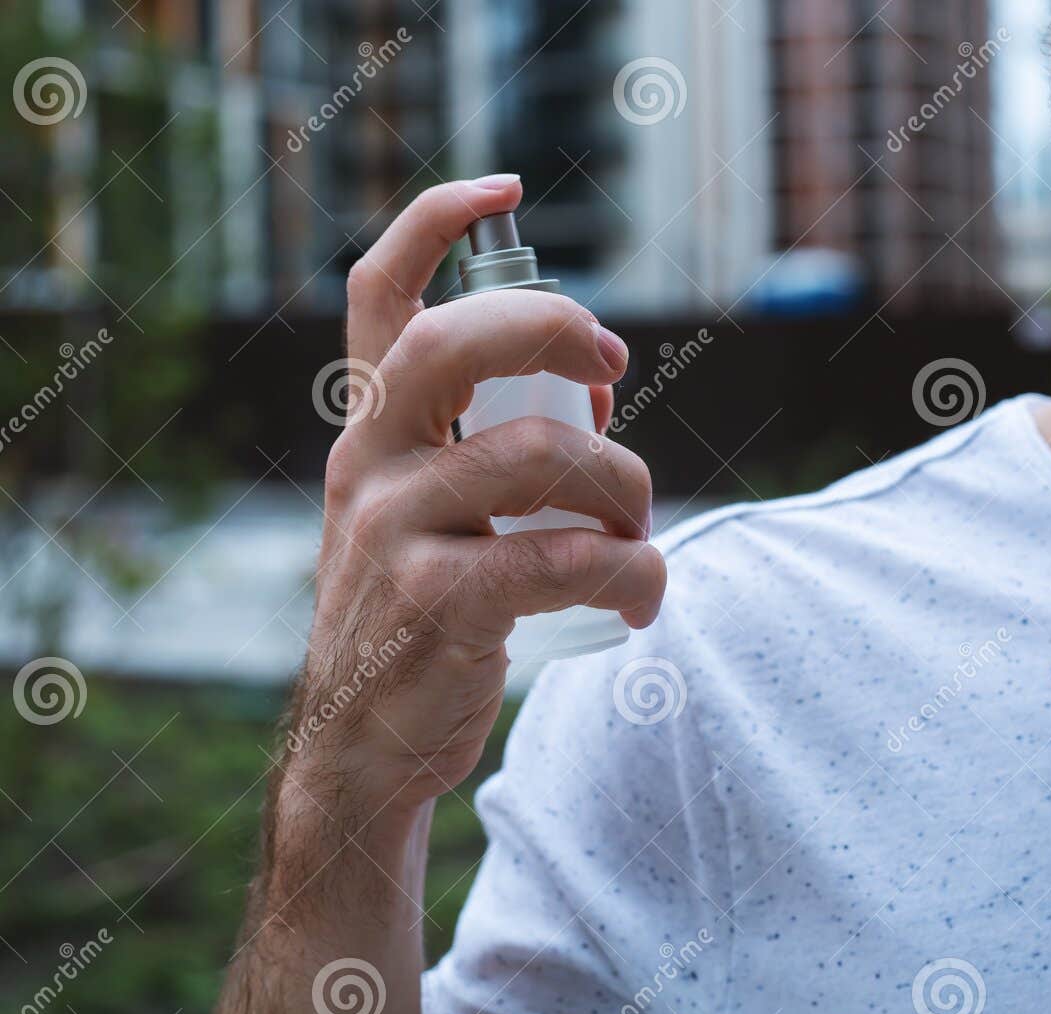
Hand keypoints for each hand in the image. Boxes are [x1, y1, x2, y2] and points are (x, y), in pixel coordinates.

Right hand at [293, 175, 664, 813]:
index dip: (436, 222)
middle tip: (613, 369)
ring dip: (625, 487)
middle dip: (550, 329)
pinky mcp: (436, 604)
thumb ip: (482, 448)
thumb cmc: (419, 613)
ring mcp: (394, 533)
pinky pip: (561, 558)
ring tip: (643, 534)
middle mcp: (369, 464)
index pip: (379, 295)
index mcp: (373, 429)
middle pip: (449, 342)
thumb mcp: (422, 514)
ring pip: (539, 456)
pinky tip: (641, 596)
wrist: (362, 742)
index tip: (504, 188)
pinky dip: (631, 571)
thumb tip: (594, 398)